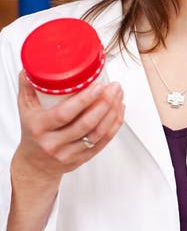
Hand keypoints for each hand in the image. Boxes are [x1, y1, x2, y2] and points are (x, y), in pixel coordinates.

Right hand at [12, 71, 124, 189]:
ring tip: (118, 96)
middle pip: (86, 124)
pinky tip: (118, 112)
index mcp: (39, 128)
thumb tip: (32, 66)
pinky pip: (102, 142)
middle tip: (113, 87)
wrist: (35, 164)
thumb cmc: (32, 133)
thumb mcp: (25, 109)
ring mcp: (69, 153)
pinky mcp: (82, 159)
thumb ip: (28, 87)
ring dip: (112, 113)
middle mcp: (54, 143)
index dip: (84, 100)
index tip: (98, 86)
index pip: (64, 114)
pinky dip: (114, 126)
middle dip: (104, 103)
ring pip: (97, 134)